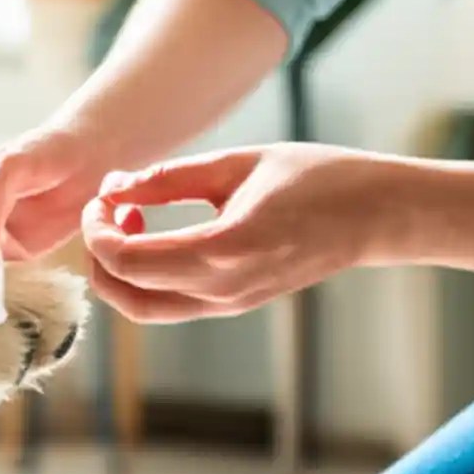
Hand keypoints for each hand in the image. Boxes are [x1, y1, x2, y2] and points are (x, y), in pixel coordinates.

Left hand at [81, 143, 396, 323]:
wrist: (376, 215)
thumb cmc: (315, 178)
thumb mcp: (235, 164)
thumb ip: (167, 179)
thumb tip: (113, 188)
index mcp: (223, 252)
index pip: (128, 261)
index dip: (97, 231)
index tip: (101, 197)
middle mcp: (222, 291)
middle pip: (125, 297)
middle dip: (98, 255)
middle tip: (107, 210)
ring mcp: (228, 305)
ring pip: (142, 309)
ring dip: (119, 271)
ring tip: (129, 220)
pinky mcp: (232, 305)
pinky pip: (167, 303)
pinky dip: (143, 276)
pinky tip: (152, 233)